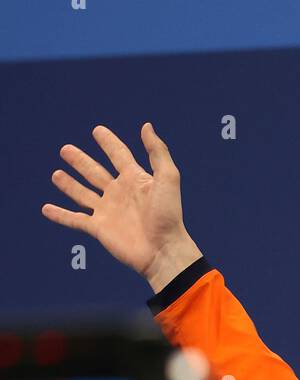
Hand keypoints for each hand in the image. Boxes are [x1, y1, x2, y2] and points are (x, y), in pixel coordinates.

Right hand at [41, 123, 201, 291]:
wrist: (163, 250)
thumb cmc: (168, 215)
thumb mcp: (168, 178)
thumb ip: (157, 152)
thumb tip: (147, 126)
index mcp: (134, 179)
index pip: (118, 155)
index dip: (108, 143)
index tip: (97, 130)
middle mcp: (119, 193)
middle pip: (94, 172)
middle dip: (80, 161)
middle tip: (65, 149)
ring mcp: (107, 211)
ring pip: (83, 194)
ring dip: (69, 184)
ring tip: (56, 174)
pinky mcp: (99, 229)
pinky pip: (75, 220)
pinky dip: (60, 215)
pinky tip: (46, 209)